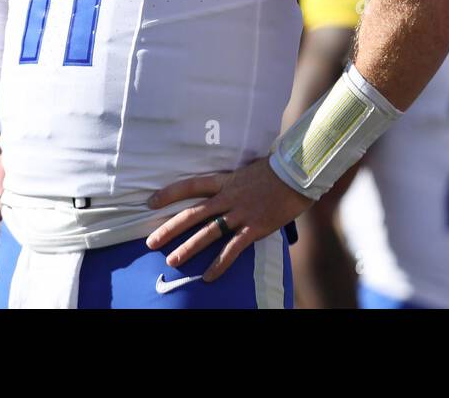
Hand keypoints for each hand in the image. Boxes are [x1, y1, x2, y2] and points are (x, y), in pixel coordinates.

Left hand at [145, 156, 312, 280]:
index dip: (169, 193)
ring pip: (207, 233)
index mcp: (225, 181)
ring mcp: (241, 213)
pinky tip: (208, 277)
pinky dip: (219, 264)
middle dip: (169, 228)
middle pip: (192, 213)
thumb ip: (232, 182)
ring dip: (188, 248)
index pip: (191, 185)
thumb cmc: (275, 171)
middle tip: (151, 242)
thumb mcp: (247, 171)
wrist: (298, 174)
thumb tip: (223, 188)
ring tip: (172, 261)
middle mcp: (228, 197)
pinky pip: (232, 249)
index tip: (150, 202)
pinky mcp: (254, 228)